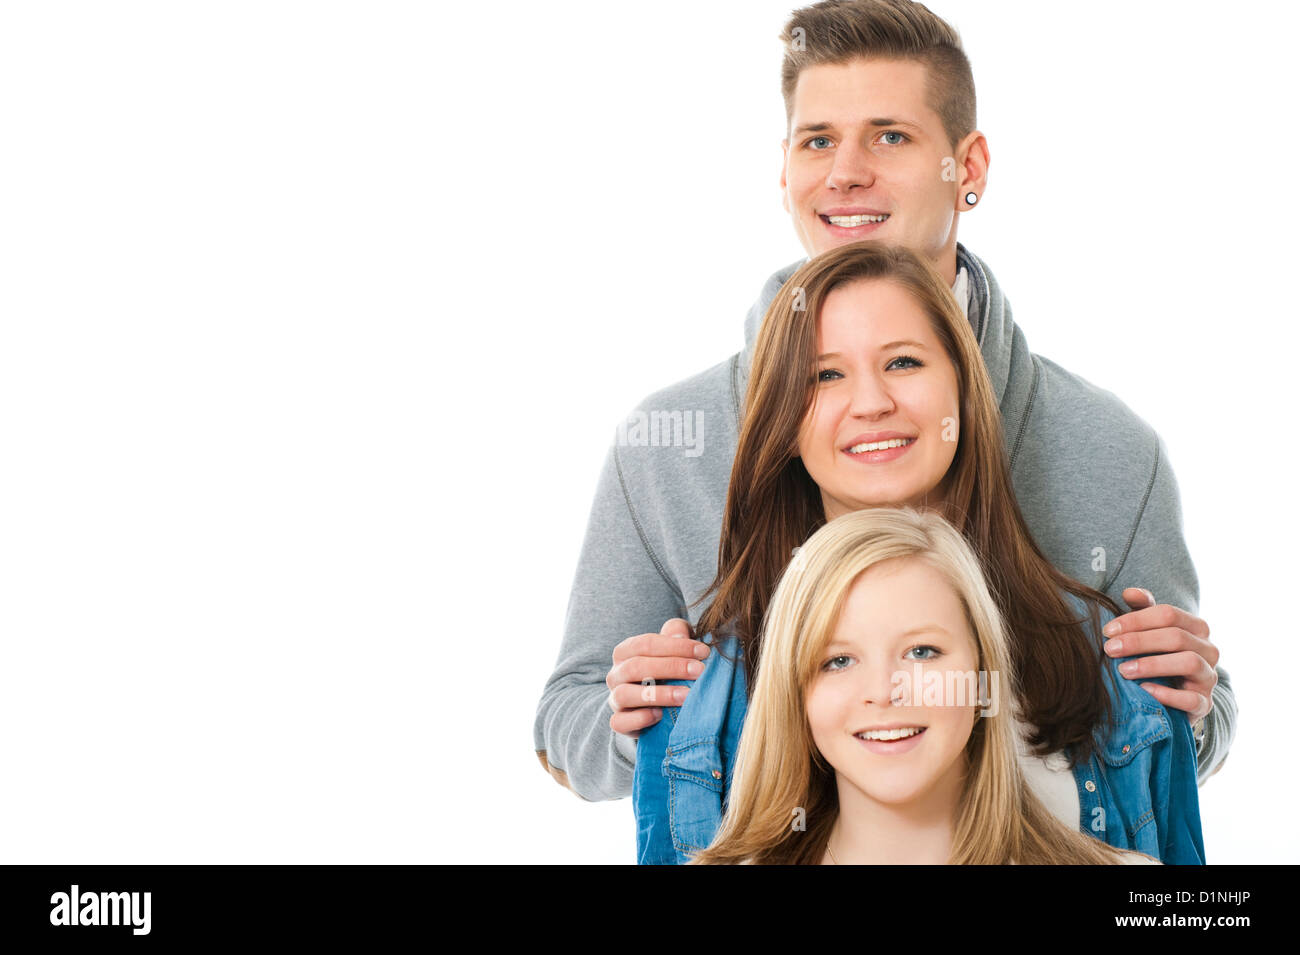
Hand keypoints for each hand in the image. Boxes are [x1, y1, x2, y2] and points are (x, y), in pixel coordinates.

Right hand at [606, 618, 710, 737]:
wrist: (660, 705)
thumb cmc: (668, 669)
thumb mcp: (674, 647)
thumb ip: (676, 633)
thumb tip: (681, 635)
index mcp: (625, 651)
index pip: (645, 644)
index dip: (675, 646)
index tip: (703, 651)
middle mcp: (616, 674)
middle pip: (636, 666)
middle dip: (671, 667)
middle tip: (699, 671)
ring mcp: (615, 699)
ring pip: (624, 694)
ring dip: (658, 694)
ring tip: (686, 695)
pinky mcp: (620, 722)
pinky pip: (620, 722)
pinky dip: (639, 719)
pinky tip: (660, 715)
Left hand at [1102, 587, 1217, 723]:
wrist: (1178, 694)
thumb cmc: (1159, 654)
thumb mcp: (1151, 630)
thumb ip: (1142, 609)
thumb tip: (1129, 592)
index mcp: (1196, 626)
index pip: (1168, 614)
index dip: (1136, 620)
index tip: (1108, 630)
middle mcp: (1209, 649)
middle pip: (1177, 637)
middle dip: (1139, 641)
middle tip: (1110, 649)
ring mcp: (1209, 676)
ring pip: (1189, 662)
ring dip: (1152, 665)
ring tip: (1123, 670)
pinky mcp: (1205, 703)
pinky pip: (1192, 699)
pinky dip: (1168, 695)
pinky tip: (1144, 690)